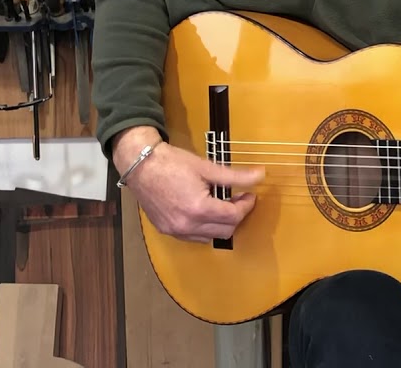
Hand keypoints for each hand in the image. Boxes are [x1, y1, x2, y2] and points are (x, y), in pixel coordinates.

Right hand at [112, 126, 264, 241]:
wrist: (141, 165)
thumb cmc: (172, 163)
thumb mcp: (207, 167)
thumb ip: (235, 176)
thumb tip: (260, 175)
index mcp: (199, 208)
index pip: (233, 216)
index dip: (246, 205)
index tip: (249, 194)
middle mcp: (187, 225)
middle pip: (225, 230)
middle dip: (236, 215)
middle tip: (238, 199)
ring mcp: (175, 230)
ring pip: (210, 237)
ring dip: (221, 224)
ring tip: (221, 204)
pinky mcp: (167, 231)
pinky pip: (194, 237)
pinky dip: (204, 228)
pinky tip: (204, 211)